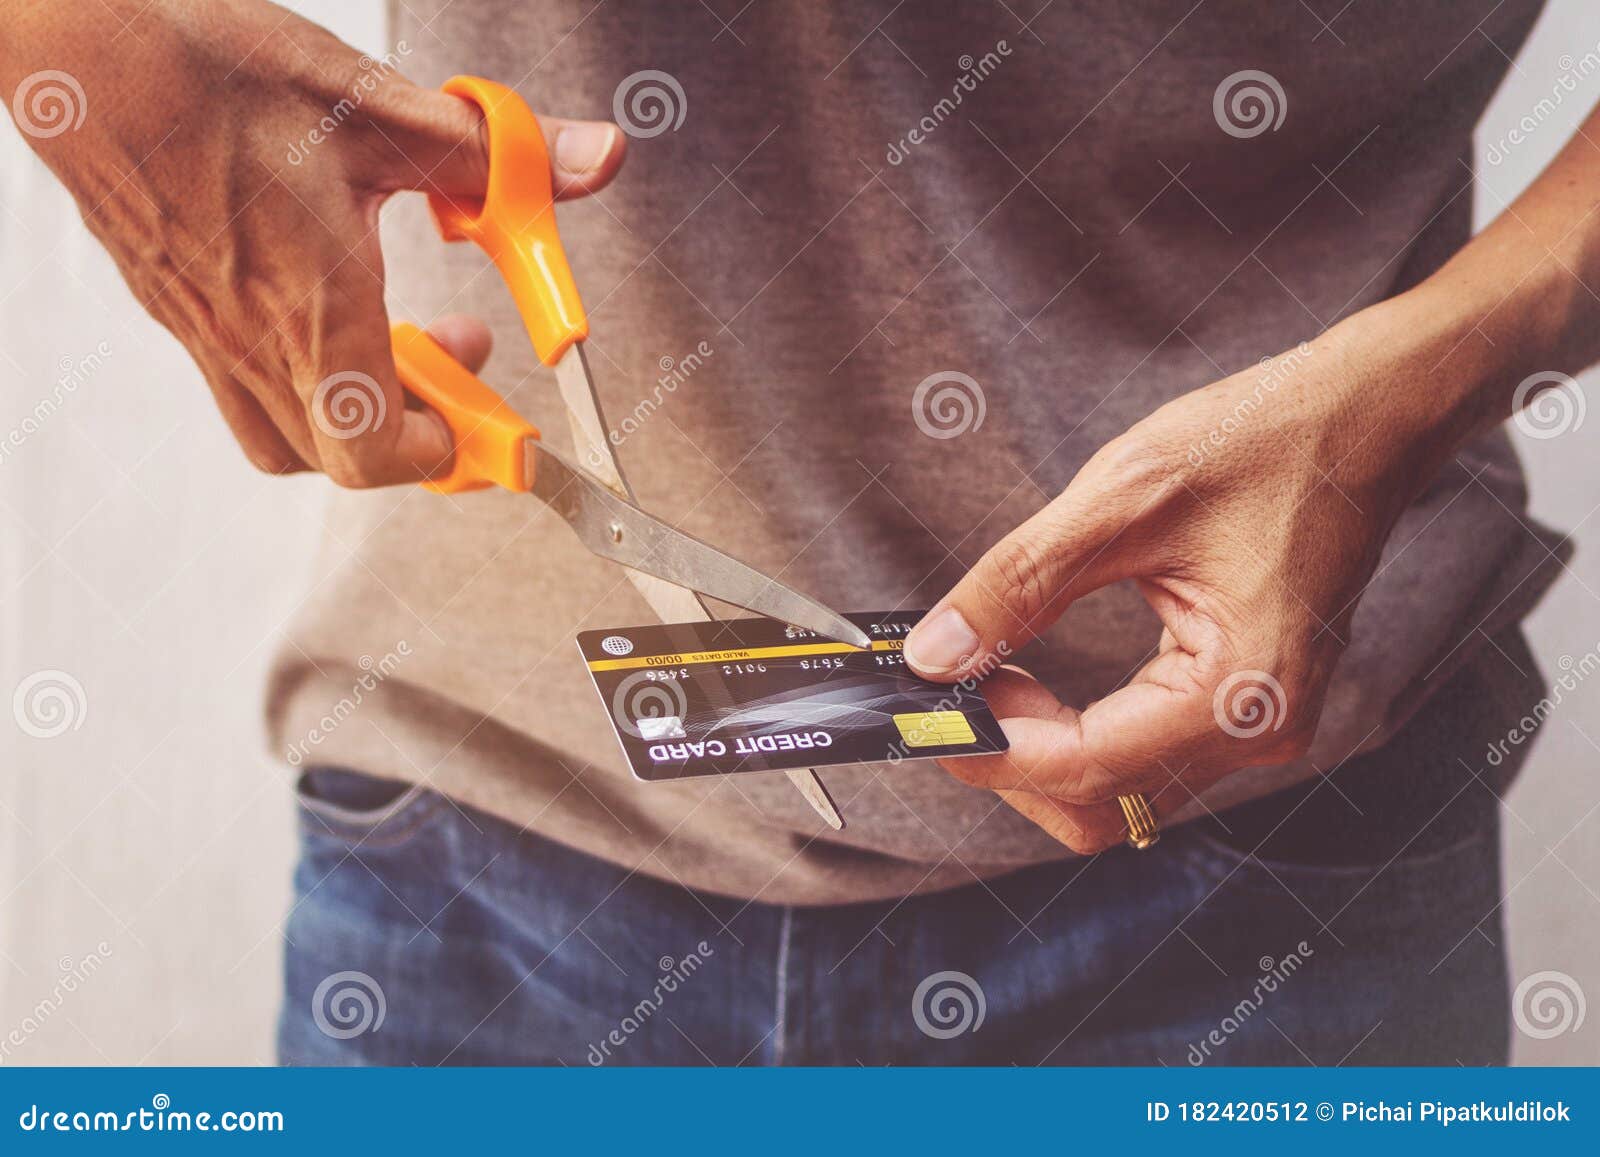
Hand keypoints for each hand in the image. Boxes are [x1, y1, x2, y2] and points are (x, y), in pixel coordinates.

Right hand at [1, 0, 623, 483]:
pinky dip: (305, 376)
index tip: (491, 422)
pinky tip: (324, 295)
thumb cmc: (211, 69)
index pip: (375, 451)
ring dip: (359, 412)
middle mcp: (251, 339)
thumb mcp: (381, 107)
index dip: (443, 454)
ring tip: (397, 331)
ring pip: (286, 434)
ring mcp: (204, 333)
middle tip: (460, 354)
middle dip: (418, 429)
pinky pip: (244, 387)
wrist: (76, 40)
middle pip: (341, 457)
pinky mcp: (177, 309)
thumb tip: (594, 159)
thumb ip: (494, 155)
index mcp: (311, 305)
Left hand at [902, 305, 1464, 852]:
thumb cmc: (1263, 441)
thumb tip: (934, 653)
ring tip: (987, 672)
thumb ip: (1018, 584)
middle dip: (1011, 760)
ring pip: (1118, 789)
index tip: (925, 709)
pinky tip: (1033, 679)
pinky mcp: (1246, 705)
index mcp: (1241, 692)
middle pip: (1100, 803)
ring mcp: (1258, 724)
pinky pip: (1144, 753)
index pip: (1085, 765)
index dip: (991, 748)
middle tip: (952, 685)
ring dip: (1039, 749)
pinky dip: (1077, 733)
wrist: (1365, 415)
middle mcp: (1259, 731)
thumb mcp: (1120, 501)